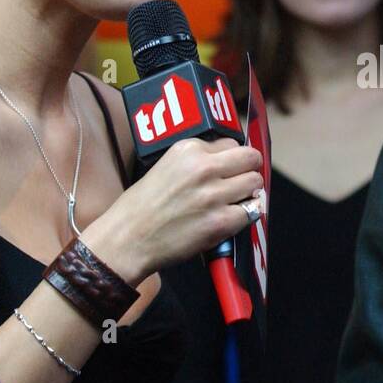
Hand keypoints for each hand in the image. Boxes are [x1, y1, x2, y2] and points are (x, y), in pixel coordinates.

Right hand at [80, 137, 262, 282]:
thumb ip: (198, 160)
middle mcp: (204, 167)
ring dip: (248, 193)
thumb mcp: (167, 165)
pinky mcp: (220, 221)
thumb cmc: (142, 206)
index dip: (232, 159)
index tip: (227, 170)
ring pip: (255, 183)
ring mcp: (214, 195)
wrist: (127, 239)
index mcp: (189, 149)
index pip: (232, 143)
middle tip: (239, 184)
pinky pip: (252, 211)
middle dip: (248, 170)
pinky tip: (230, 218)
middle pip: (251, 159)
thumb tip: (230, 162)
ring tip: (233, 202)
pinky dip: (245, 216)